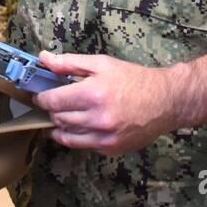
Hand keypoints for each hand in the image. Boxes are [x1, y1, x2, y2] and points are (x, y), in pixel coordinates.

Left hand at [33, 52, 181, 155]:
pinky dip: (76, 136)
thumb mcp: (102, 63)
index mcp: (93, 93)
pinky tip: (80, 126)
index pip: (52, 101)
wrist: (165, 101)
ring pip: (67, 135)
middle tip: (57, 102)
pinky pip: (82, 145)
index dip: (42, 98)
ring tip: (65, 114)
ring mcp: (104, 136)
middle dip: (53, 110)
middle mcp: (97, 118)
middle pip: (58, 118)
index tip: (41, 94)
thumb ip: (70, 63)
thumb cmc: (134, 79)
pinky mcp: (110, 148)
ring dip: (61, 125)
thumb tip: (44, 58)